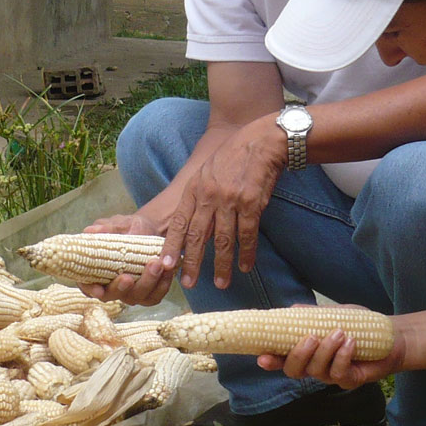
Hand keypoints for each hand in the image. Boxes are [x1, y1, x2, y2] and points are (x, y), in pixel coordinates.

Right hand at [76, 213, 176, 306]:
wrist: (150, 232)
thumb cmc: (127, 229)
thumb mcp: (117, 224)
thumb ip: (106, 229)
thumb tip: (92, 231)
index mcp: (95, 272)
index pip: (87, 286)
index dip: (91, 290)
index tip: (99, 290)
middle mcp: (111, 287)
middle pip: (113, 295)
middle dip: (121, 288)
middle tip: (128, 276)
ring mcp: (130, 293)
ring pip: (136, 297)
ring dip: (147, 283)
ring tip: (156, 264)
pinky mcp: (148, 295)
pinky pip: (155, 296)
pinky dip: (162, 285)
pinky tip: (168, 270)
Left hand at [164, 119, 286, 289]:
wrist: (261, 141)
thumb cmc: (233, 158)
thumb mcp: (207, 173)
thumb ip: (199, 197)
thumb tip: (191, 226)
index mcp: (195, 189)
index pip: (180, 222)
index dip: (171, 246)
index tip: (165, 266)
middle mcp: (209, 196)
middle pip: (197, 236)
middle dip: (192, 262)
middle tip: (188, 284)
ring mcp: (230, 200)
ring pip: (222, 240)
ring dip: (221, 265)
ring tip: (220, 283)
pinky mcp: (251, 204)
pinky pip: (247, 234)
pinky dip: (246, 253)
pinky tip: (245, 266)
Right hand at [256, 308, 405, 388]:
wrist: (389, 334)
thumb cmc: (358, 324)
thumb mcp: (331, 314)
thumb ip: (311, 314)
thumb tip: (290, 310)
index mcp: (306, 352)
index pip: (282, 359)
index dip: (270, 360)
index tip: (262, 357)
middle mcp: (314, 366)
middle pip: (293, 371)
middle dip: (298, 355)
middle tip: (312, 337)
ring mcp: (331, 376)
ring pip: (316, 371)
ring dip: (326, 350)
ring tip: (340, 332)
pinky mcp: (349, 381)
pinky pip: (339, 373)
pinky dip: (343, 356)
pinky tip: (351, 342)